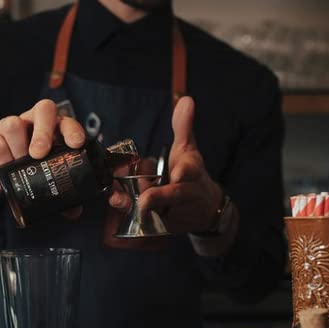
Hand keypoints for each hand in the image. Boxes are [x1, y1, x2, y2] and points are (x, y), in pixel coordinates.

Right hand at [0, 99, 85, 215]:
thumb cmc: (29, 171)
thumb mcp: (46, 178)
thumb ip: (62, 193)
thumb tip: (75, 211)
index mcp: (54, 129)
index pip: (66, 121)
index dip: (72, 130)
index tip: (76, 144)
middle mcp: (34, 121)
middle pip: (43, 109)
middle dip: (43, 133)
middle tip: (39, 155)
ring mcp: (11, 125)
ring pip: (15, 123)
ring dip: (18, 148)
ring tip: (20, 164)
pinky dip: (3, 158)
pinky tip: (6, 167)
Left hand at [110, 96, 222, 233]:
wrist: (204, 208)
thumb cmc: (190, 174)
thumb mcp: (187, 149)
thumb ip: (183, 127)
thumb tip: (186, 99)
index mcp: (193, 170)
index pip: (191, 169)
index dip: (184, 171)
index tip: (179, 173)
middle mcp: (187, 192)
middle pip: (172, 195)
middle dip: (158, 196)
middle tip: (144, 199)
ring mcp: (178, 211)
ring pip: (158, 211)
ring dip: (142, 207)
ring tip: (125, 201)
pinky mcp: (167, 226)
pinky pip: (149, 223)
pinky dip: (137, 218)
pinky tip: (124, 209)